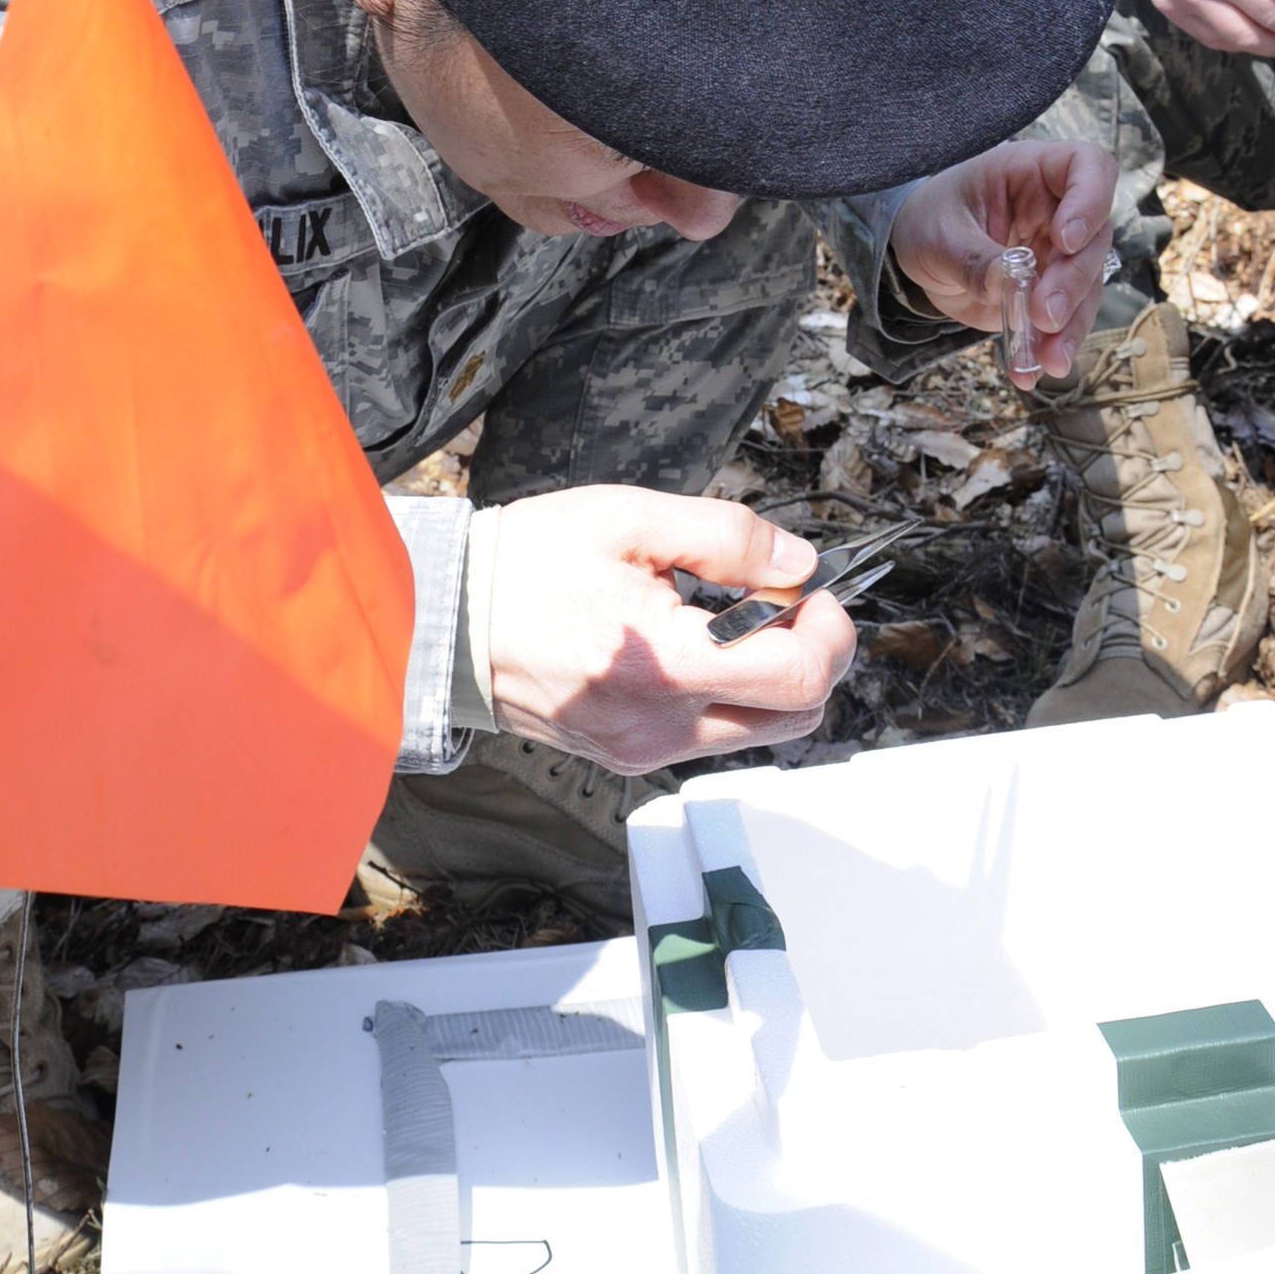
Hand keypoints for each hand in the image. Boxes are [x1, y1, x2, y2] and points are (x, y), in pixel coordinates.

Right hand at [485, 486, 855, 773]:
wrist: (446, 620)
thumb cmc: (524, 564)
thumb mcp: (630, 519)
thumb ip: (726, 536)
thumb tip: (797, 561)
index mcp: (662, 666)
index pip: (799, 677)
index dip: (828, 630)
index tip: (811, 590)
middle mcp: (658, 725)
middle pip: (796, 717)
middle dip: (812, 656)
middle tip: (784, 602)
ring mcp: (642, 749)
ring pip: (758, 730)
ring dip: (772, 678)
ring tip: (734, 619)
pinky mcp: (628, 755)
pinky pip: (710, 735)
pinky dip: (729, 694)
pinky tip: (697, 645)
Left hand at [889, 140, 1116, 380]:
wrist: (918, 249)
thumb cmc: (929, 218)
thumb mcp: (939, 234)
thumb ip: (973, 259)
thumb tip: (1009, 284)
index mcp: (1033, 172)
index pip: (1089, 167)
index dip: (1090, 201)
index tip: (1066, 240)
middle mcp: (1057, 210)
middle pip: (1093, 240)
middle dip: (1072, 283)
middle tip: (1044, 314)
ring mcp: (1058, 253)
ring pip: (1086, 288)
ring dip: (1071, 326)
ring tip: (1048, 360)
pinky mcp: (1049, 292)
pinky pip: (1064, 320)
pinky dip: (1051, 346)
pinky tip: (1032, 369)